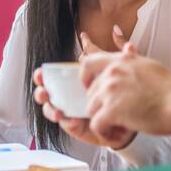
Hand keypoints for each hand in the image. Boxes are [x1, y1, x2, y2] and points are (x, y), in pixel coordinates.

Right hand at [30, 31, 135, 149]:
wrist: (129, 118)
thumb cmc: (120, 94)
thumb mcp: (121, 74)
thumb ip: (123, 59)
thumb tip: (129, 44)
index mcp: (73, 81)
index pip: (53, 75)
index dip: (43, 74)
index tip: (41, 73)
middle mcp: (68, 95)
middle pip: (46, 92)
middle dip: (41, 92)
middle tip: (45, 92)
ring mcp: (70, 110)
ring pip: (51, 110)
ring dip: (51, 110)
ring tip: (58, 112)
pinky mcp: (75, 126)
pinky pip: (66, 125)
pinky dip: (68, 122)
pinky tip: (74, 121)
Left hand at [81, 45, 170, 138]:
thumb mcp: (148, 64)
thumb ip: (133, 59)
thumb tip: (128, 48)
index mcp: (121, 60)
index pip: (88, 63)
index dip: (85, 78)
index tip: (90, 89)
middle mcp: (112, 73)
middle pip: (90, 92)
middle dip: (99, 106)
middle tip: (115, 116)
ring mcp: (110, 91)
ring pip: (91, 109)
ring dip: (102, 120)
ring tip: (118, 127)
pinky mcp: (111, 110)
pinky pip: (96, 125)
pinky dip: (104, 133)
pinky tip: (116, 134)